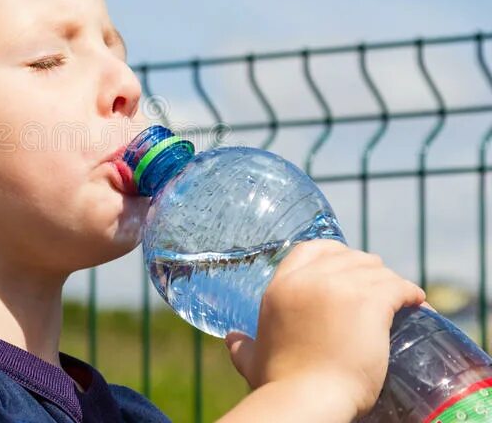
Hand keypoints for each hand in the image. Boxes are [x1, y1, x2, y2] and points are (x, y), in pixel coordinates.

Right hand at [224, 239, 425, 416]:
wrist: (306, 399)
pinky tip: (417, 302)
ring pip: (375, 269)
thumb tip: (230, 340)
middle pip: (347, 256)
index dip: (334, 252)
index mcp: (281, 287)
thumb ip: (242, 347)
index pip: (312, 248)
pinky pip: (398, 286)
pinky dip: (410, 292)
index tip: (347, 265)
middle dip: (365, 267)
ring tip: (401, 296)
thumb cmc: (281, 384)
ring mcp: (340, 288)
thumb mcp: (254, 360)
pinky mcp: (370, 303)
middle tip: (378, 284)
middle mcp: (309, 280)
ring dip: (390, 281)